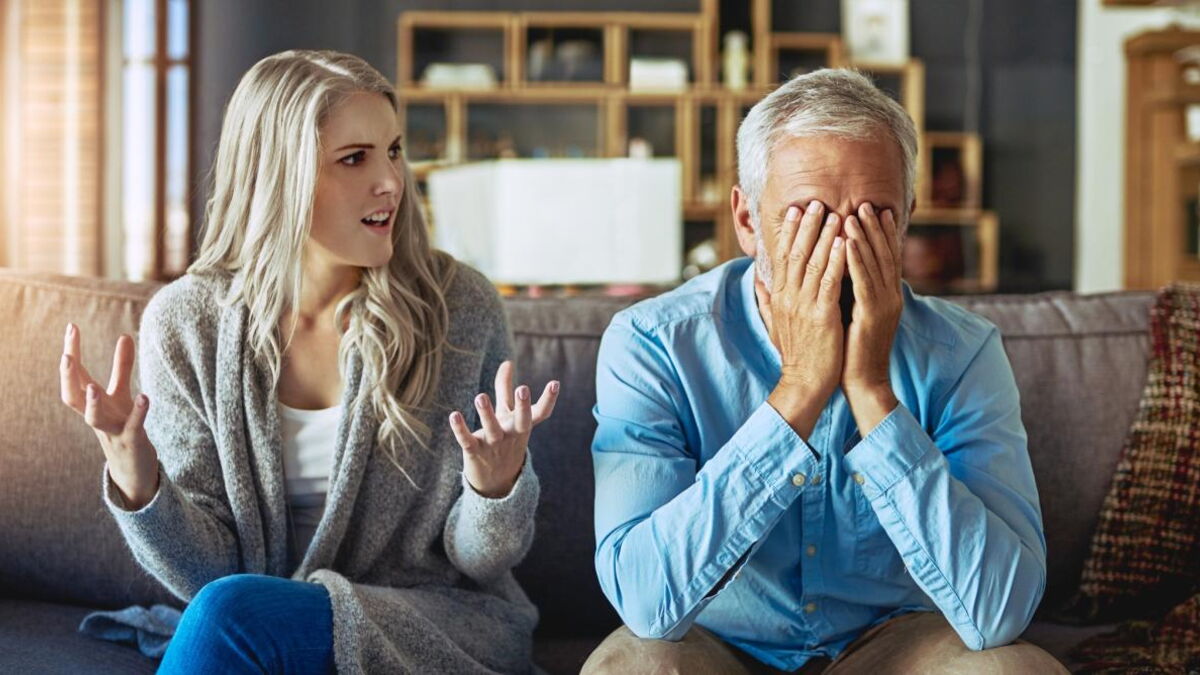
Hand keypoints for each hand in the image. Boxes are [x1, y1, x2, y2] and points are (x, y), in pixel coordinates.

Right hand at [59, 323, 159, 508]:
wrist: (132, 470)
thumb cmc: (122, 426)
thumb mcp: (121, 395)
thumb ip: (121, 366)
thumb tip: (124, 335)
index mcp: (91, 403)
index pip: (75, 376)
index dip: (72, 352)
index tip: (72, 326)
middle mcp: (96, 416)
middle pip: (73, 397)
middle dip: (68, 378)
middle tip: (66, 356)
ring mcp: (111, 431)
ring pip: (94, 419)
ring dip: (92, 403)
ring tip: (93, 388)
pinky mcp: (132, 442)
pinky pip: (133, 427)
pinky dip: (138, 412)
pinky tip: (145, 397)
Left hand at [449, 361, 558, 498]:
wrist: (495, 482)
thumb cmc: (503, 439)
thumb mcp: (507, 414)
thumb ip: (506, 389)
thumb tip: (507, 361)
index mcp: (522, 425)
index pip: (540, 413)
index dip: (549, 399)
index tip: (555, 383)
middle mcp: (511, 434)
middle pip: (521, 421)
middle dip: (522, 405)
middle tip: (524, 388)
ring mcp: (494, 444)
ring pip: (492, 429)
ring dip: (486, 413)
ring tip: (481, 396)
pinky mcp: (475, 451)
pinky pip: (467, 440)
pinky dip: (461, 429)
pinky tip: (454, 415)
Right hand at [756, 200, 847, 437]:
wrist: (804, 382)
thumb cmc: (796, 353)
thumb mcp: (776, 322)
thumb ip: (767, 299)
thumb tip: (757, 281)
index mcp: (779, 297)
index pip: (782, 257)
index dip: (790, 232)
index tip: (796, 210)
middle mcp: (788, 297)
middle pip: (796, 253)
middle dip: (807, 226)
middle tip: (816, 202)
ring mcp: (804, 306)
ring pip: (813, 262)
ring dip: (825, 236)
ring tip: (836, 214)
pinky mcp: (822, 316)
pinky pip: (829, 281)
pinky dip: (837, 260)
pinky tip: (846, 242)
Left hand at [841, 203, 902, 434]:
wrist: (861, 381)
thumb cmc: (851, 349)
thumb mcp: (852, 313)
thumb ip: (849, 291)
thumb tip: (837, 270)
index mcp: (885, 296)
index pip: (884, 258)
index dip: (879, 233)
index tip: (871, 210)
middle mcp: (889, 297)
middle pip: (884, 254)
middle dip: (874, 228)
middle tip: (866, 203)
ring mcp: (884, 305)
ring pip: (875, 263)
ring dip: (864, 236)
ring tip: (854, 213)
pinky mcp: (873, 315)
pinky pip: (864, 281)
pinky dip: (856, 259)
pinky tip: (847, 241)